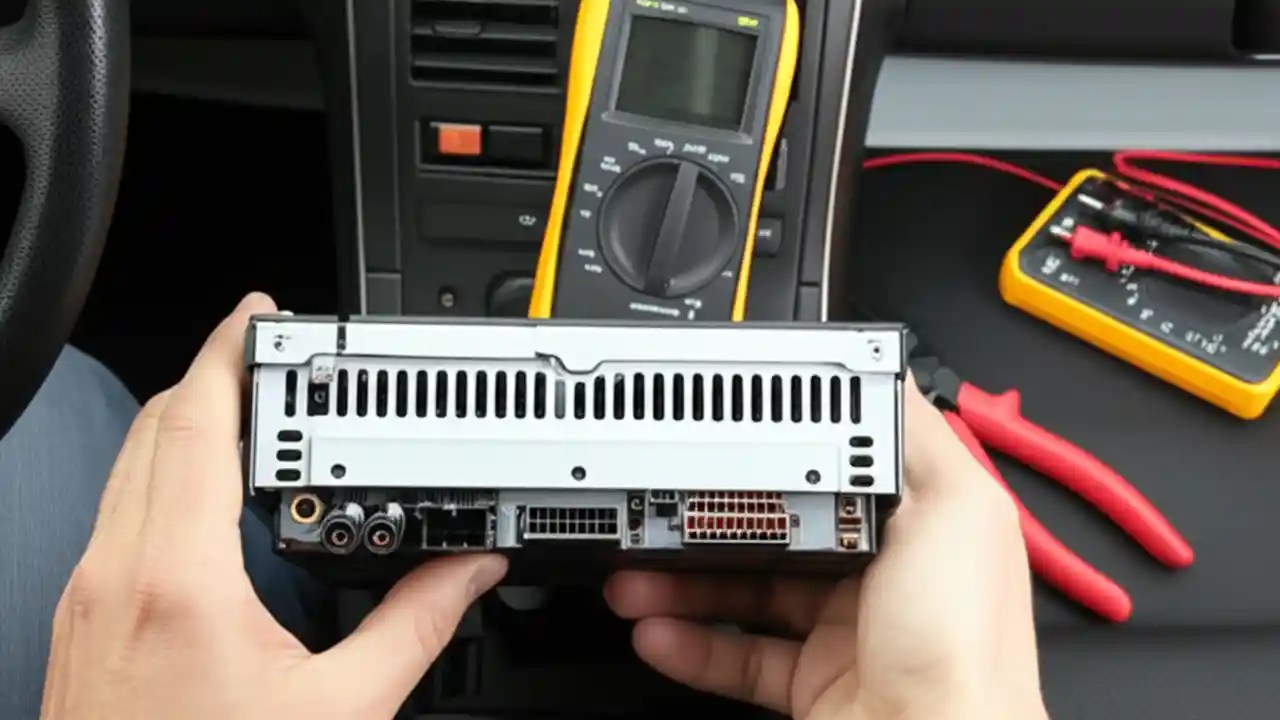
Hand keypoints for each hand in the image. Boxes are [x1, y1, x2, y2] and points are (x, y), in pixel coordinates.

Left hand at [41, 293, 507, 719]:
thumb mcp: (340, 712)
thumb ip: (416, 626)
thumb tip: (469, 570)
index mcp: (177, 582)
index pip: (197, 423)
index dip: (230, 352)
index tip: (262, 316)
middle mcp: (114, 576)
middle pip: (157, 427)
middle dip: (214, 375)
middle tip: (272, 355)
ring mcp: (88, 598)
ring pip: (130, 465)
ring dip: (187, 421)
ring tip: (252, 410)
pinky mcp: (84, 622)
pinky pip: (119, 510)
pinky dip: (165, 473)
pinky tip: (211, 496)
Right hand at [605, 383, 1047, 719]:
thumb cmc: (964, 650)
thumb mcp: (957, 511)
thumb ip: (917, 440)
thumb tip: (887, 377)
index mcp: (921, 528)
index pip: (840, 471)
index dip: (783, 453)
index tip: (729, 438)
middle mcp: (883, 577)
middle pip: (780, 532)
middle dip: (711, 520)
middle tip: (659, 508)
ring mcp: (844, 634)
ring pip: (747, 594)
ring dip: (684, 584)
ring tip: (634, 577)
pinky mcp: (812, 686)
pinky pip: (736, 657)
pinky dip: (691, 644)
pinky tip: (657, 630)